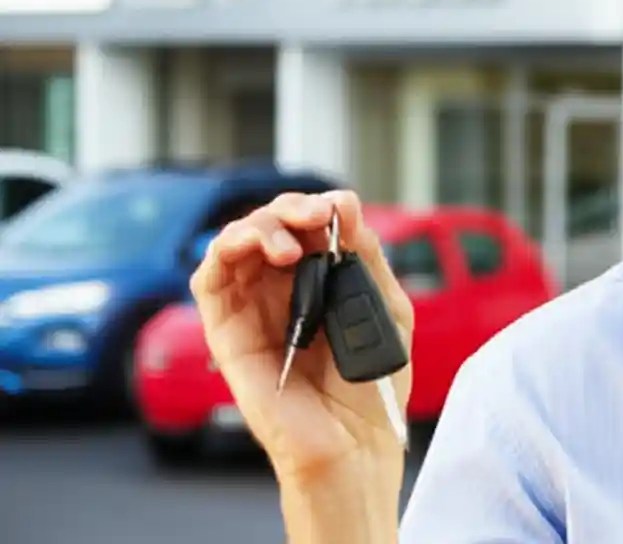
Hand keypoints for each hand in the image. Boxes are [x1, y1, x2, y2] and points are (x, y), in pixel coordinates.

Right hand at [189, 190, 414, 482]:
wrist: (355, 444)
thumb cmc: (372, 384)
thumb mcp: (386, 307)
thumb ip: (365, 256)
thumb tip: (344, 205)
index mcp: (323, 282)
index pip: (308, 227)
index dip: (320, 208)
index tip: (342, 207)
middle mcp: (284, 291)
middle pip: (270, 227)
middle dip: (291, 210)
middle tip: (316, 216)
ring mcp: (253, 310)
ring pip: (235, 244)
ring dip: (259, 226)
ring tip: (291, 244)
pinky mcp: (227, 334)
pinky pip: (208, 282)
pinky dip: (224, 249)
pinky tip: (256, 246)